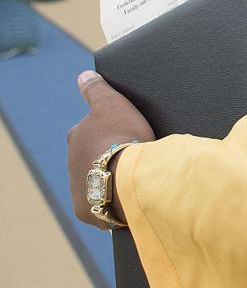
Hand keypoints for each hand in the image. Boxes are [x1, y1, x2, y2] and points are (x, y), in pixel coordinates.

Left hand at [67, 71, 155, 229]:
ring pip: (95, 182)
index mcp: (76, 137)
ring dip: (110, 180)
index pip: (88, 132)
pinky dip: (113, 202)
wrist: (129, 177)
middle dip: (106, 158)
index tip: (125, 135)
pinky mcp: (88, 212)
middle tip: (132, 157)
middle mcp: (71, 164)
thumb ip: (96, 89)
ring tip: (133, 180)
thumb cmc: (122, 137)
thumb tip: (83, 75)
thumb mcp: (111, 103)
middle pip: (90, 159)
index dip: (107, 132)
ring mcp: (78, 189)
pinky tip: (129, 198)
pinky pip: (101, 206)